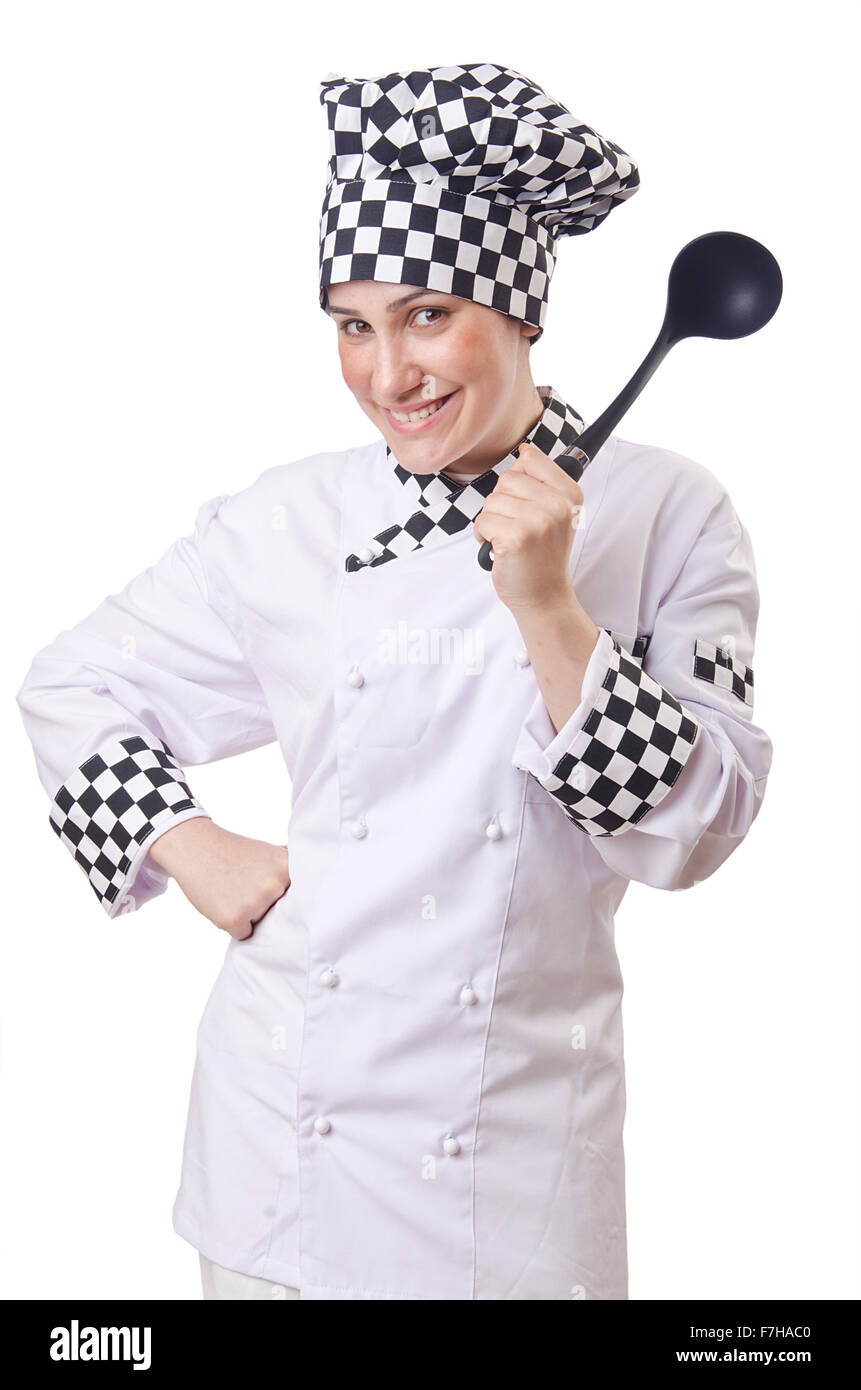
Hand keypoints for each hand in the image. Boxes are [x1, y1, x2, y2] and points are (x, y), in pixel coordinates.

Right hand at [146, 818, 290, 939]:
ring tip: (232, 889)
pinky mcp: (234, 919)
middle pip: (279, 913)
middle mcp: (275, 886)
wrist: (196, 847)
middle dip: (264, 905)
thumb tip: (317, 887)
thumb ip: (290, 871)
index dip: (284, 897)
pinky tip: (223, 901)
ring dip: (248, 914)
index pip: (297, 899)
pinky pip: (243, 933)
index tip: (271, 888)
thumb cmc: (233, 852)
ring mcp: (255, 904)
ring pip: (260, 924)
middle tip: (244, 885)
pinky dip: (233, 923)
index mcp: (287, 869)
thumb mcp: (270, 853)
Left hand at [472, 441, 583, 612]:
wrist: (544, 595)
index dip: (518, 480)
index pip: (531, 459)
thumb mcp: (556, 514)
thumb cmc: (543, 555)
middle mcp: (558, 505)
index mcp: (569, 494)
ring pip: (491, 500)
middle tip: (516, 526)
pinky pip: (482, 521)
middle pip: (506, 479)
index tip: (526, 502)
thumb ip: (542, 482)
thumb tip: (525, 451)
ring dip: (491, 521)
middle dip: (502, 503)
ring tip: (507, 538)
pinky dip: (483, 536)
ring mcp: (538, 521)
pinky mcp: (517, 538)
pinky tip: (499, 549)